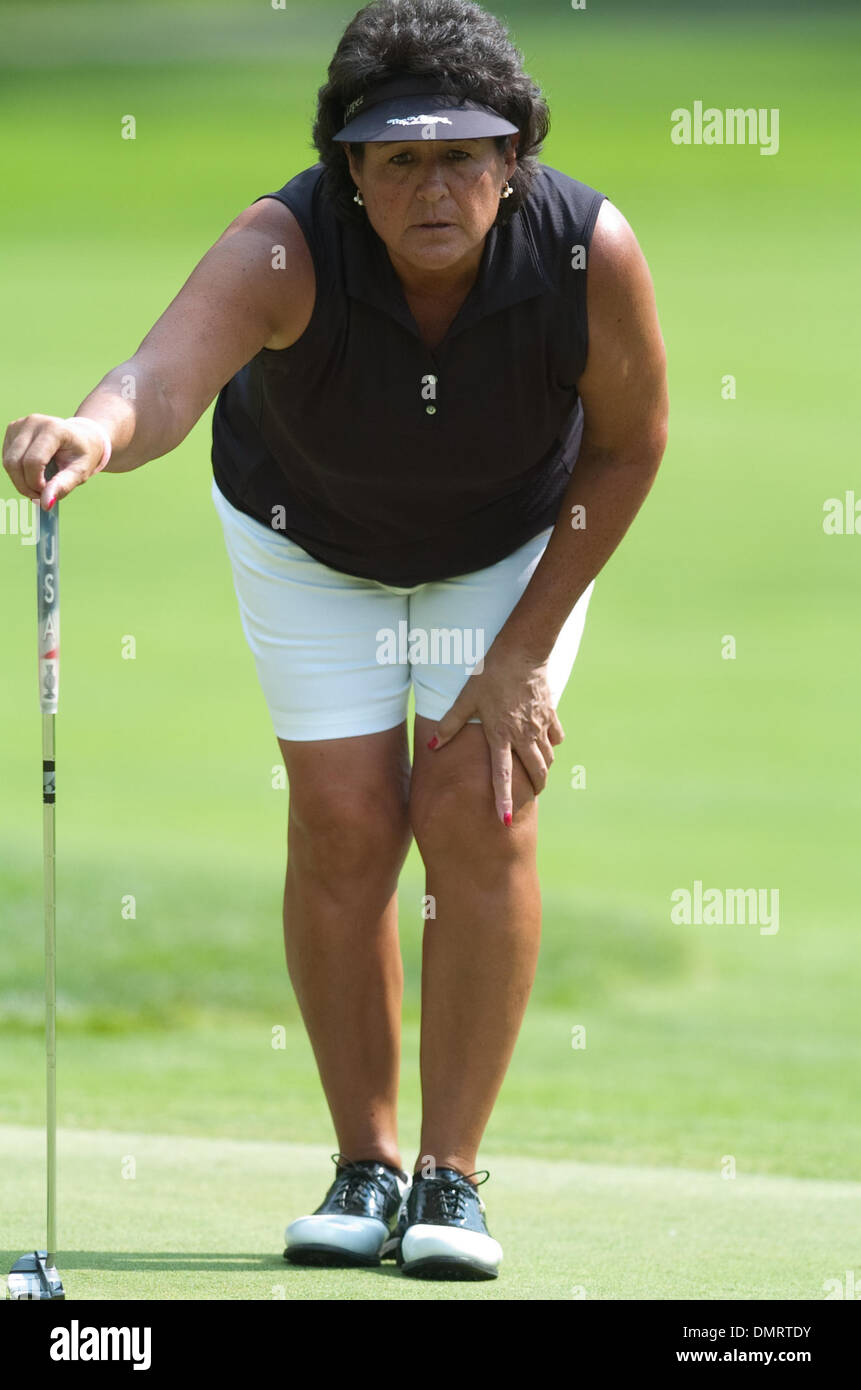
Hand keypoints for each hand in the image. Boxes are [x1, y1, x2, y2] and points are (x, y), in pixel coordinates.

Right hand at [2, 413, 106, 508]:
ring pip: (8, 462)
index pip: (33, 461)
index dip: (36, 483)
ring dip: (20, 481)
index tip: (48, 493)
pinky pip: (6, 458)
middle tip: (42, 494)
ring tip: (39, 484)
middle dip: (26, 485)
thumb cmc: (82, 454)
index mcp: (54, 429)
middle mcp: (33, 422)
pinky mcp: (12, 430)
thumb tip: (45, 503)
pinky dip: (17, 472)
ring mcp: (20, 424)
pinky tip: (33, 473)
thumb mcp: (80, 472)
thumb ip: (63, 486)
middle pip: (15, 462)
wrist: (81, 437)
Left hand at [427, 637, 564, 825]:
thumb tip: (432, 746)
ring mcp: (540, 725)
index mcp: (501, 735)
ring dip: (544, 769)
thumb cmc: (489, 673)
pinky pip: (556, 737)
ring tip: (538, 776)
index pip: (502, 776)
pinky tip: (547, 745)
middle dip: (534, 788)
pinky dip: (553, 745)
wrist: (522, 650)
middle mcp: (524, 735)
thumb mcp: (466, 698)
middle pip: (536, 773)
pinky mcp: (550, 713)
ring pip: (549, 758)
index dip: (503, 800)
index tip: (505, 822)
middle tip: (529, 797)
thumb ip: (450, 724)